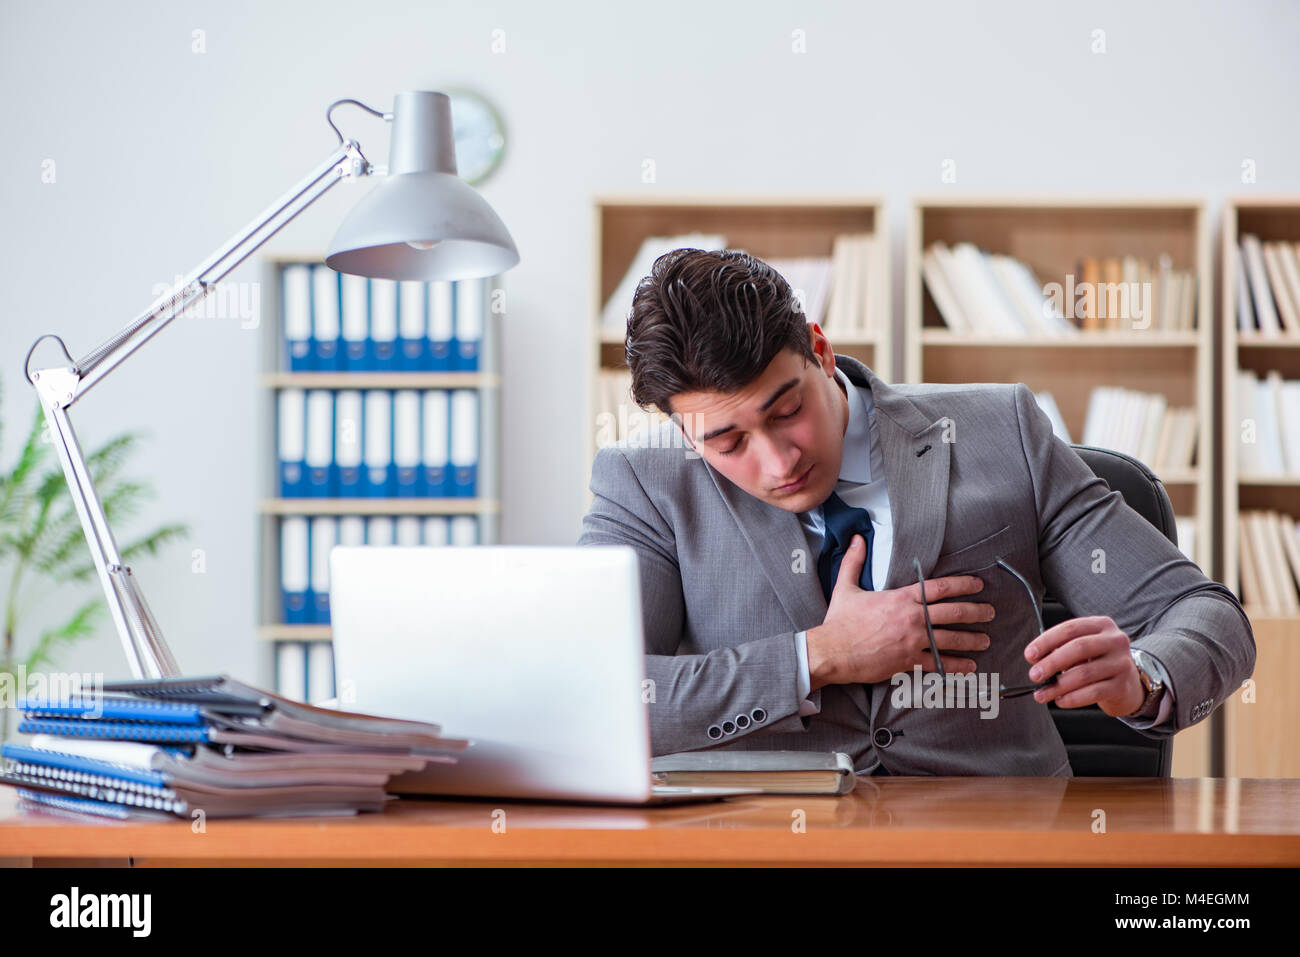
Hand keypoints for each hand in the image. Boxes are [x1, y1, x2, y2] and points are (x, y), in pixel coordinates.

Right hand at [806, 534, 994, 688]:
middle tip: (990, 613)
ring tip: (986, 640)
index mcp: (900, 598)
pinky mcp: (908, 662)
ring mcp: (912, 641)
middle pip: (953, 613)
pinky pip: (937, 663)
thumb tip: (857, 539)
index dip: (962, 585)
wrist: (832, 651)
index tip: (978, 585)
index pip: (939, 588)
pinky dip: (956, 665)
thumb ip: (854, 562)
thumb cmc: (839, 621)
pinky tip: (969, 666)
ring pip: (950, 639)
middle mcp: (911, 618)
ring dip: (972, 639)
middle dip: (976, 612)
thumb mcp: (846, 587)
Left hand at [1024, 615, 1145, 716]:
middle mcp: (1115, 641)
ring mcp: (1122, 663)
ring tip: (1042, 694)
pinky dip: (1073, 698)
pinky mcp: (1122, 685)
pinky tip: (1060, 700)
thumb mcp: (1082, 649)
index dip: (1047, 641)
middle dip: (1051, 663)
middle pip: (1078, 648)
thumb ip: (1060, 649)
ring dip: (1058, 686)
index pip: (1070, 628)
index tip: (1030, 655)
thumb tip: (1035, 660)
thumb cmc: (1096, 662)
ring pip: (1084, 673)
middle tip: (1034, 675)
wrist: (1127, 683)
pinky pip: (1094, 692)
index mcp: (1101, 625)